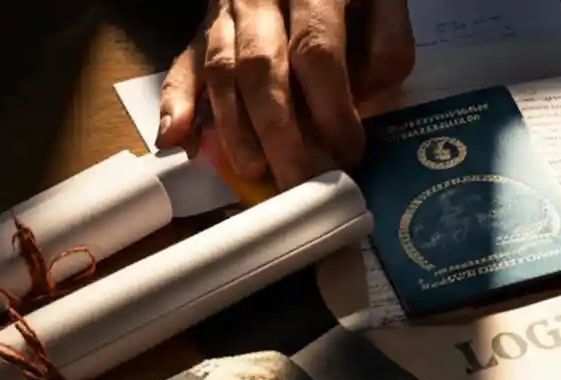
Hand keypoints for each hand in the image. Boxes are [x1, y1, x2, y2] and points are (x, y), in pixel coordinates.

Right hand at [156, 0, 415, 189]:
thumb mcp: (386, 0)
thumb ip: (387, 45)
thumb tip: (363, 100)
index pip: (315, 53)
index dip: (330, 110)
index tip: (348, 154)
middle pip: (260, 70)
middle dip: (278, 135)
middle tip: (297, 182)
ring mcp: (226, 10)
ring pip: (221, 71)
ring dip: (234, 128)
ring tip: (251, 171)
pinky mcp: (205, 24)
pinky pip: (185, 62)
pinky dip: (177, 101)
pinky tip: (174, 138)